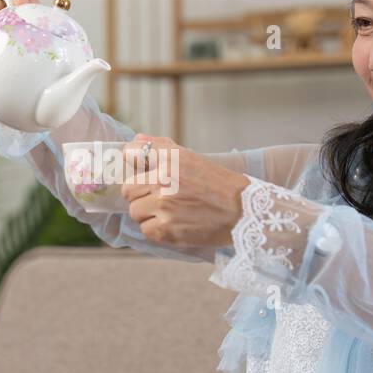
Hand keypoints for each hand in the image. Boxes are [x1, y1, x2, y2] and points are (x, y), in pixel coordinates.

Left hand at [120, 135, 251, 248]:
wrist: (244, 210)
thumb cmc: (218, 184)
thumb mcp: (191, 158)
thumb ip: (161, 148)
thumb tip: (135, 141)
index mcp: (170, 157)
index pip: (131, 153)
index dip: (132, 164)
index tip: (139, 172)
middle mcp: (164, 179)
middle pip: (128, 189)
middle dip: (139, 195)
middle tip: (157, 198)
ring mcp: (164, 205)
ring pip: (134, 211)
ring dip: (148, 214)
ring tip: (169, 212)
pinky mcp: (167, 229)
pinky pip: (145, 230)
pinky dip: (156, 230)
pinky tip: (173, 225)